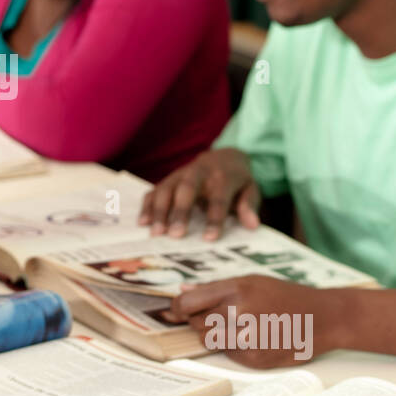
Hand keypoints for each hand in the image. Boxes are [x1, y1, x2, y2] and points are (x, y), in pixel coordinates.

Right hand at [140, 148, 260, 239]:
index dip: (214, 218)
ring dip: (159, 211)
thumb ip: (249, 205)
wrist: (224, 157)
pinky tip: (143, 223)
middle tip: (175, 235)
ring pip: (167, 189)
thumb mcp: (251, 189)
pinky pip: (154, 190)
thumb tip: (253, 225)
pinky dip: (148, 206)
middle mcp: (199, 172)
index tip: (210, 239)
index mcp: (223, 176)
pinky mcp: (168, 179)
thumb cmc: (237, 180)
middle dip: (180, 212)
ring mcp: (180, 174)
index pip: (219, 198)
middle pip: (187, 189)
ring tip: (156, 233)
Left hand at [162, 275, 342, 367]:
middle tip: (222, 316)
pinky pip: (227, 354)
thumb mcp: (252, 281)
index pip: (187, 302)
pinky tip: (255, 338)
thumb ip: (215, 288)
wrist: (324, 317)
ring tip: (240, 326)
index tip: (178, 310)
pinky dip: (234, 347)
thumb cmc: (285, 296)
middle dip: (202, 320)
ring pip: (207, 340)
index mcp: (235, 289)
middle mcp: (238, 312)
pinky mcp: (253, 358)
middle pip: (196, 323)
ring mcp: (246, 337)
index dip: (178, 307)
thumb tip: (182, 291)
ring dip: (216, 335)